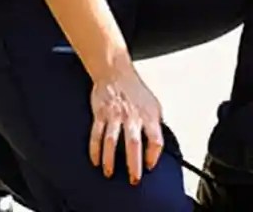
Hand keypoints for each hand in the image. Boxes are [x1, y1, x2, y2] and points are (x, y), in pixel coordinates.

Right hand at [89, 64, 163, 184]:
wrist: (116, 72)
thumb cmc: (135, 90)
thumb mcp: (153, 105)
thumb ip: (156, 125)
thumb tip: (158, 145)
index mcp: (148, 115)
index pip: (156, 139)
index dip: (154, 155)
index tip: (150, 166)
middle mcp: (132, 116)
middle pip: (133, 143)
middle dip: (133, 164)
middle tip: (133, 179)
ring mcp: (114, 115)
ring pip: (111, 141)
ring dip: (110, 160)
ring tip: (109, 173)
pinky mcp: (100, 114)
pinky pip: (96, 135)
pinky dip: (94, 150)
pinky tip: (95, 160)